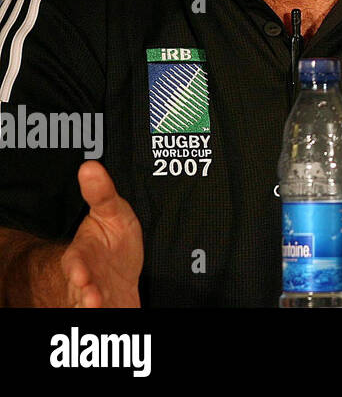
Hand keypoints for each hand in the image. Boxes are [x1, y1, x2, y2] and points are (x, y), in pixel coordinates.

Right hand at [62, 161, 142, 306]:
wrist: (121, 262)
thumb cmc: (112, 237)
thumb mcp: (111, 211)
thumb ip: (101, 193)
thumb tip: (90, 166)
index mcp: (82, 255)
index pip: (75, 263)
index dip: (78, 270)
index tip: (81, 275)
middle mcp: (88, 278)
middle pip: (82, 291)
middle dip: (86, 296)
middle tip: (92, 300)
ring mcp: (101, 295)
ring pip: (94, 306)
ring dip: (97, 308)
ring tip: (101, 308)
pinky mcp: (116, 306)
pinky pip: (116, 313)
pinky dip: (118, 313)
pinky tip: (126, 315)